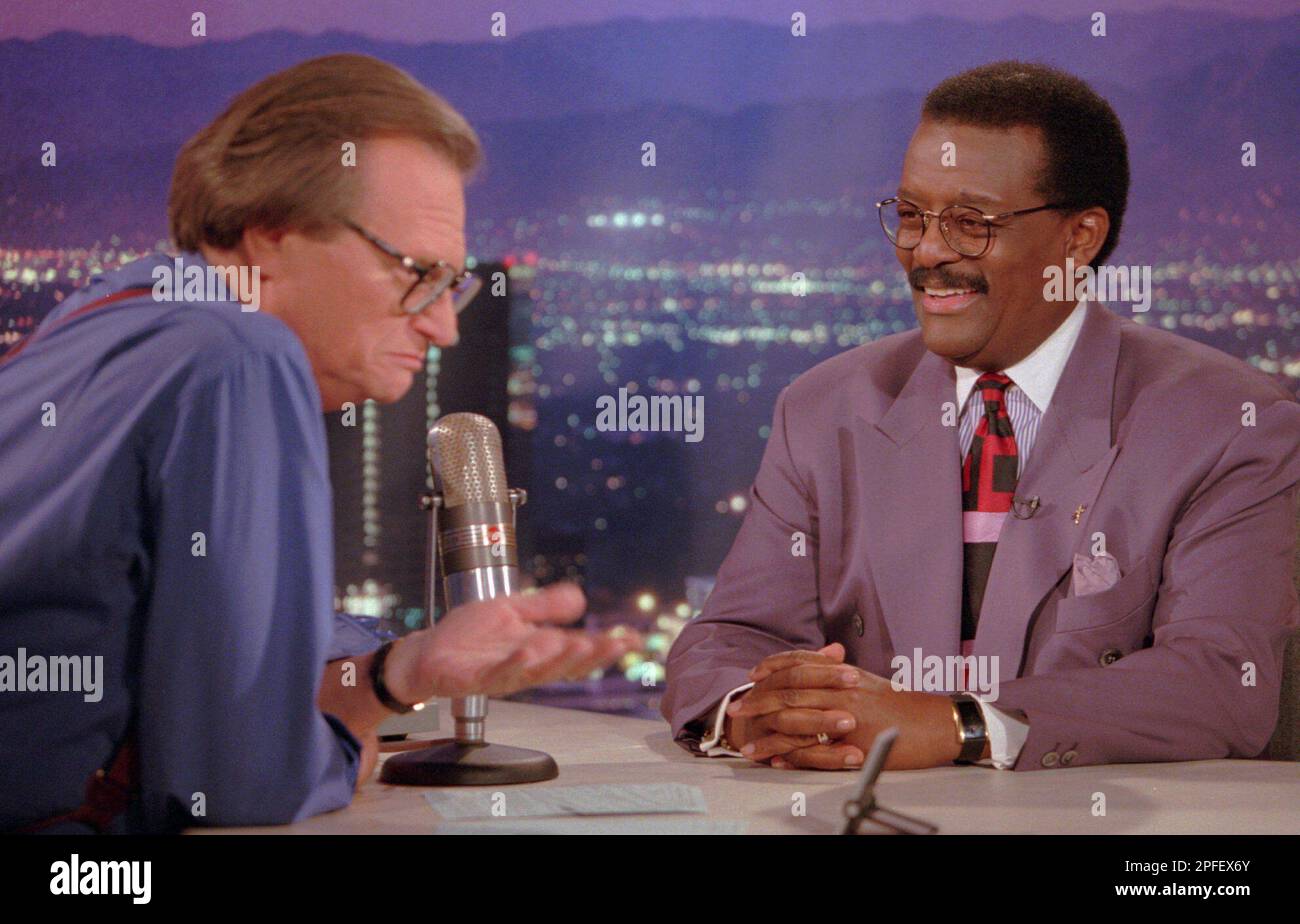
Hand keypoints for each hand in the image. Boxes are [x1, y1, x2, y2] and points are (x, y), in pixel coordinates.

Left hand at [384, 583, 641, 702]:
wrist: (425, 652)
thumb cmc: (467, 635)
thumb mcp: (512, 610)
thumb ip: (544, 606)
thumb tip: (581, 598)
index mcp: (538, 649)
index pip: (579, 649)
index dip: (607, 647)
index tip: (634, 639)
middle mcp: (526, 666)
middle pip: (566, 664)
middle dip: (592, 656)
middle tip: (616, 644)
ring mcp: (502, 674)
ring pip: (538, 672)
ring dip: (560, 659)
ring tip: (581, 643)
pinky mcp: (476, 678)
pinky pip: (498, 673)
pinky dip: (515, 664)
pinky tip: (529, 650)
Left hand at [730, 647, 964, 769]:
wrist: (934, 722)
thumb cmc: (904, 703)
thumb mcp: (869, 680)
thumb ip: (841, 671)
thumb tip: (824, 658)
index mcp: (843, 674)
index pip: (798, 665)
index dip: (771, 669)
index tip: (751, 675)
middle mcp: (840, 691)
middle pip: (788, 692)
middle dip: (758, 702)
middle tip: (736, 711)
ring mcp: (845, 717)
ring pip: (795, 723)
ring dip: (768, 735)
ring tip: (747, 746)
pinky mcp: (852, 744)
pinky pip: (815, 751)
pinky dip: (791, 756)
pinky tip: (776, 761)